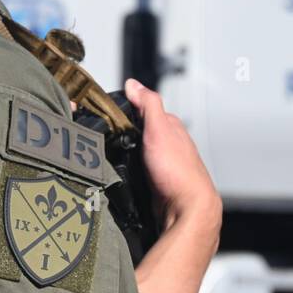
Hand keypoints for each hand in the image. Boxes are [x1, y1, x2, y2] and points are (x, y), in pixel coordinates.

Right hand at [123, 78, 220, 227]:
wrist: (185, 208)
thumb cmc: (178, 172)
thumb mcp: (160, 129)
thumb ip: (148, 104)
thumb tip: (133, 84)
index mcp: (171, 127)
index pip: (144, 109)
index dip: (126, 108)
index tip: (108, 110)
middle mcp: (169, 143)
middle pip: (139, 131)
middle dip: (123, 133)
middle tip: (106, 134)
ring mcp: (163, 163)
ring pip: (137, 151)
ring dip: (125, 152)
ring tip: (111, 153)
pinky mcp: (156, 181)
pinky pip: (137, 169)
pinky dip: (128, 168)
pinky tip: (123, 171)